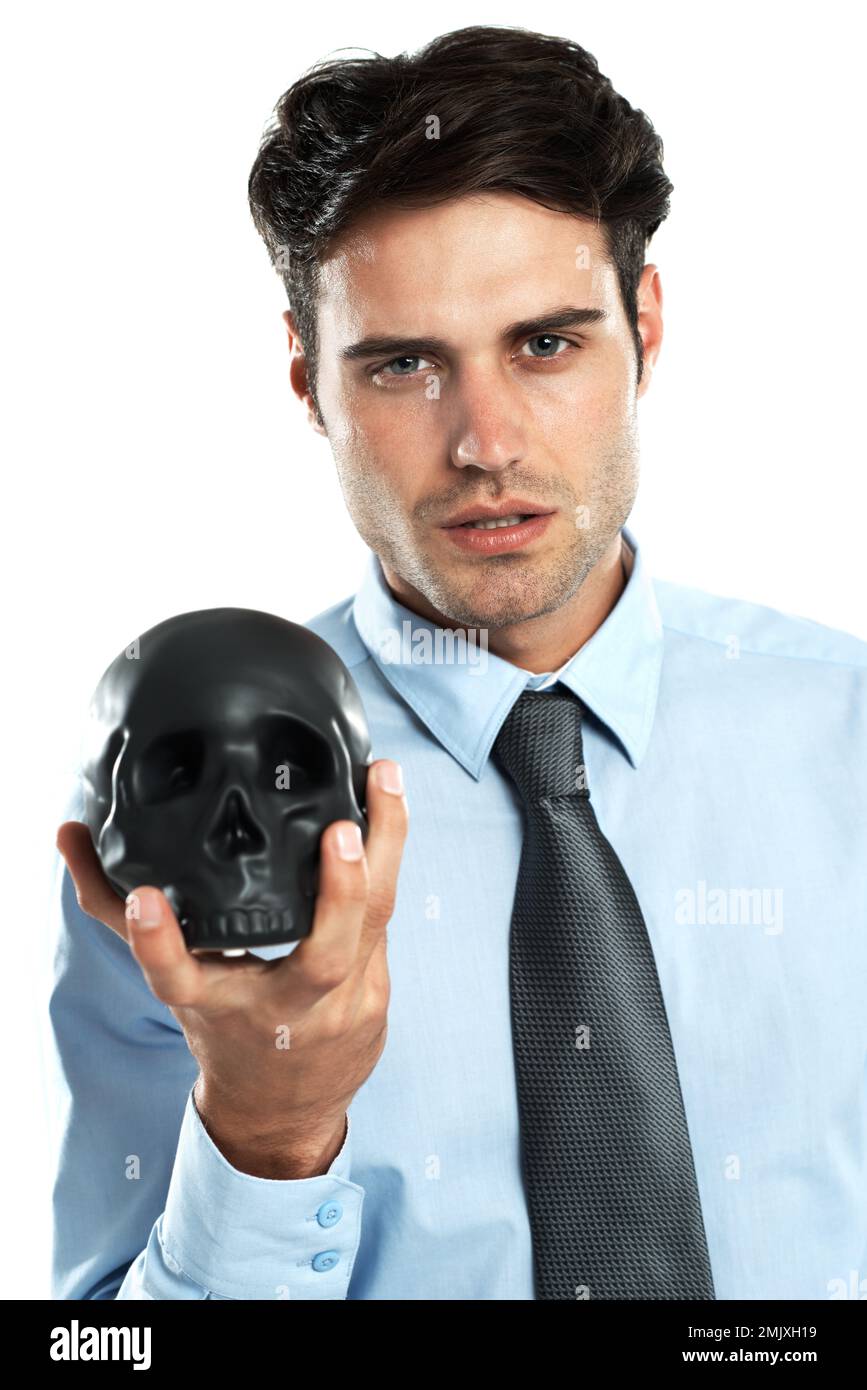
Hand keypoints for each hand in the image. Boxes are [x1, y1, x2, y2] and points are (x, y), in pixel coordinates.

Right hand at [56, 758, 408, 1177]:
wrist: (282, 1114)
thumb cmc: (223, 1029)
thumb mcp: (172, 980)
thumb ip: (117, 912)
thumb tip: (68, 835)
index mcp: (212, 1006)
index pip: (176, 978)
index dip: (157, 943)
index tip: (143, 900)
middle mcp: (282, 1010)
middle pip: (321, 960)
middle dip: (338, 895)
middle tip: (341, 831)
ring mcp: (341, 1007)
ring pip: (375, 927)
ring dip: (389, 850)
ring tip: (385, 777)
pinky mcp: (379, 992)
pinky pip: (388, 917)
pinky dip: (391, 859)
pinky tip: (391, 802)